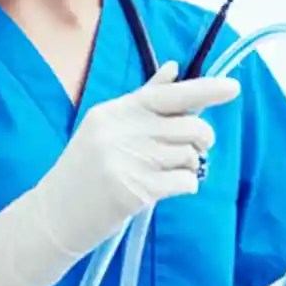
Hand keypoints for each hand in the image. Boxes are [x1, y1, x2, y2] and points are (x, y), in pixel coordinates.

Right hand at [0, 61, 239, 285]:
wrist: (52, 216)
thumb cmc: (83, 173)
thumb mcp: (106, 129)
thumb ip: (143, 100)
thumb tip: (174, 68)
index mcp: (114, 112)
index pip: (167, 95)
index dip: (205, 90)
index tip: (233, 88)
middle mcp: (120, 132)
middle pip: (189, 126)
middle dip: (201, 139)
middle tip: (191, 150)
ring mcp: (127, 161)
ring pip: (190, 155)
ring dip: (189, 166)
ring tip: (166, 174)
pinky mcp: (135, 191)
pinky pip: (185, 181)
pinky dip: (184, 186)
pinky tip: (164, 190)